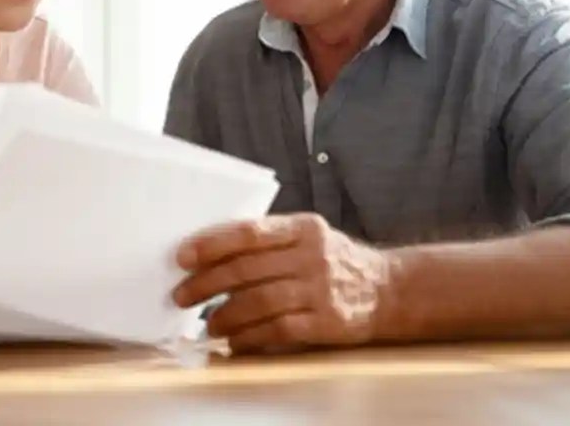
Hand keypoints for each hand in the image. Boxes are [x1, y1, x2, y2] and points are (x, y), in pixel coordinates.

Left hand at [172, 214, 390, 353]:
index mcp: (303, 228)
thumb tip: (207, 253)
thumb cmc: (333, 261)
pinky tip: (236, 342)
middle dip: (207, 284)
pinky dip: (251, 338)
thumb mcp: (307, 236)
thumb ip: (268, 240)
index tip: (182, 257)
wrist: (386, 289)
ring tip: (209, 324)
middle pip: (248, 269)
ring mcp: (321, 290)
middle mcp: (313, 256)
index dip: (212, 245)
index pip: (249, 232)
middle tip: (182, 296)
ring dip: (226, 315)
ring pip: (260, 301)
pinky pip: (279, 330)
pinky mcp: (327, 322)